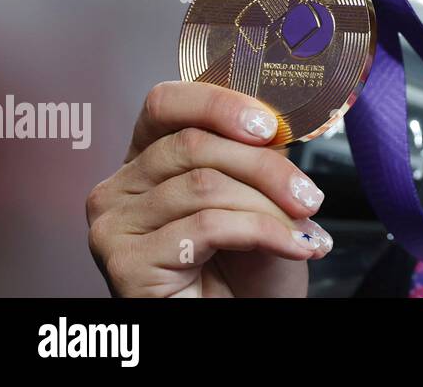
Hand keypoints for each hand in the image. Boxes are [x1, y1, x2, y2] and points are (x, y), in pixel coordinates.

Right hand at [86, 80, 332, 296]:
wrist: (243, 320)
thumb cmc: (248, 269)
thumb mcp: (258, 194)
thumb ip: (254, 151)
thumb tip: (275, 119)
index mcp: (147, 158)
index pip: (166, 103)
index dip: (219, 103)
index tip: (270, 125)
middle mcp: (119, 187)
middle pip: (194, 144)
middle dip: (266, 168)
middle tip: (309, 196)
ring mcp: (113, 225)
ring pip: (204, 185)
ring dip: (269, 208)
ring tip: (303, 230)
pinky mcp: (124, 262)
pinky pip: (206, 226)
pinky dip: (263, 233)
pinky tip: (291, 247)